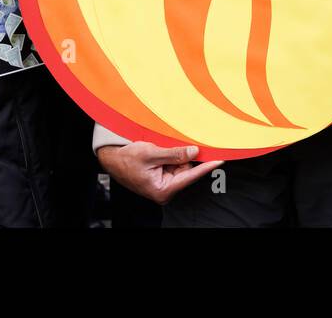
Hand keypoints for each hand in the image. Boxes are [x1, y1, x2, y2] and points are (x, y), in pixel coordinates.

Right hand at [96, 142, 223, 205]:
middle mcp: (165, 188)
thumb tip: (194, 152)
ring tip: (167, 144)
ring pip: (181, 164)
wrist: (111, 157)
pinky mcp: (162, 174)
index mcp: (162, 190)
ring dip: (180, 153)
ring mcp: (164, 181)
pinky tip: (169, 146)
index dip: (206, 166)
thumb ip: (174, 154)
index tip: (220, 160)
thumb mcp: (151, 153)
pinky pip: (174, 162)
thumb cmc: (126, 158)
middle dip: (189, 156)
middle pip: (186, 169)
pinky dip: (174, 154)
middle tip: (191, 141)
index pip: (190, 176)